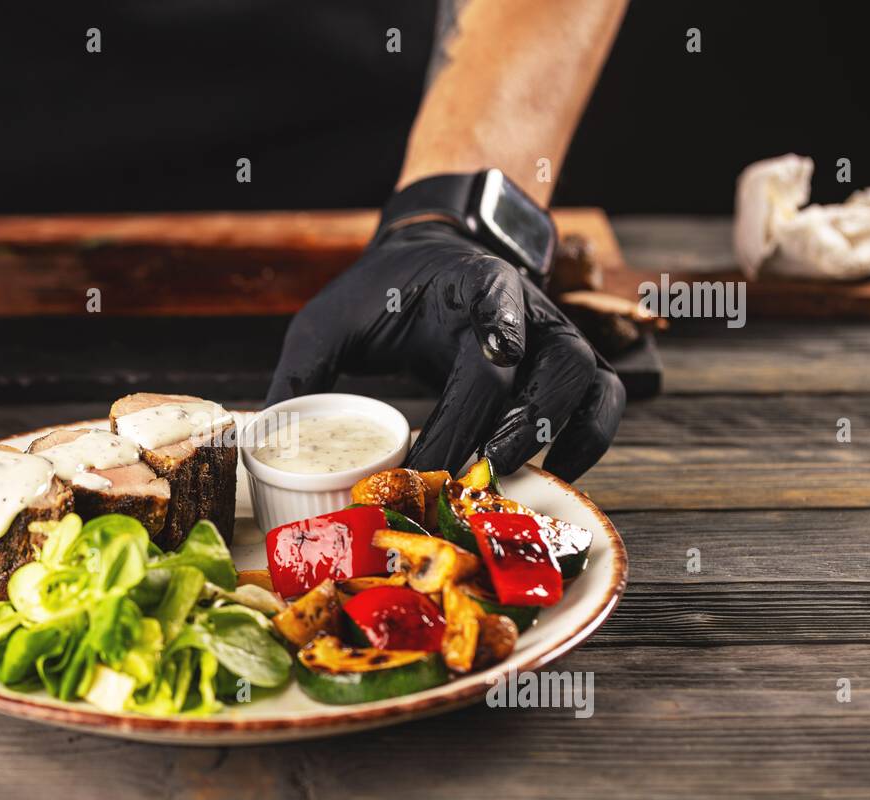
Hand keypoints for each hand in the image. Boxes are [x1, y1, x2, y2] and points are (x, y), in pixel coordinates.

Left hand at [266, 218, 623, 481]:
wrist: (430, 253)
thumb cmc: (380, 293)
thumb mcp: (329, 321)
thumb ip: (301, 374)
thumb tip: (265, 441)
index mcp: (474, 287)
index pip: (495, 331)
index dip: (480, 388)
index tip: (448, 441)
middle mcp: (528, 308)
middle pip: (552, 366)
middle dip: (515, 427)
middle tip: (473, 476)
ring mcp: (554, 335)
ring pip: (590, 381)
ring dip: (558, 433)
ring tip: (508, 477)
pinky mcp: (566, 362)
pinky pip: (604, 401)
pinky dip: (592, 440)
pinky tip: (554, 474)